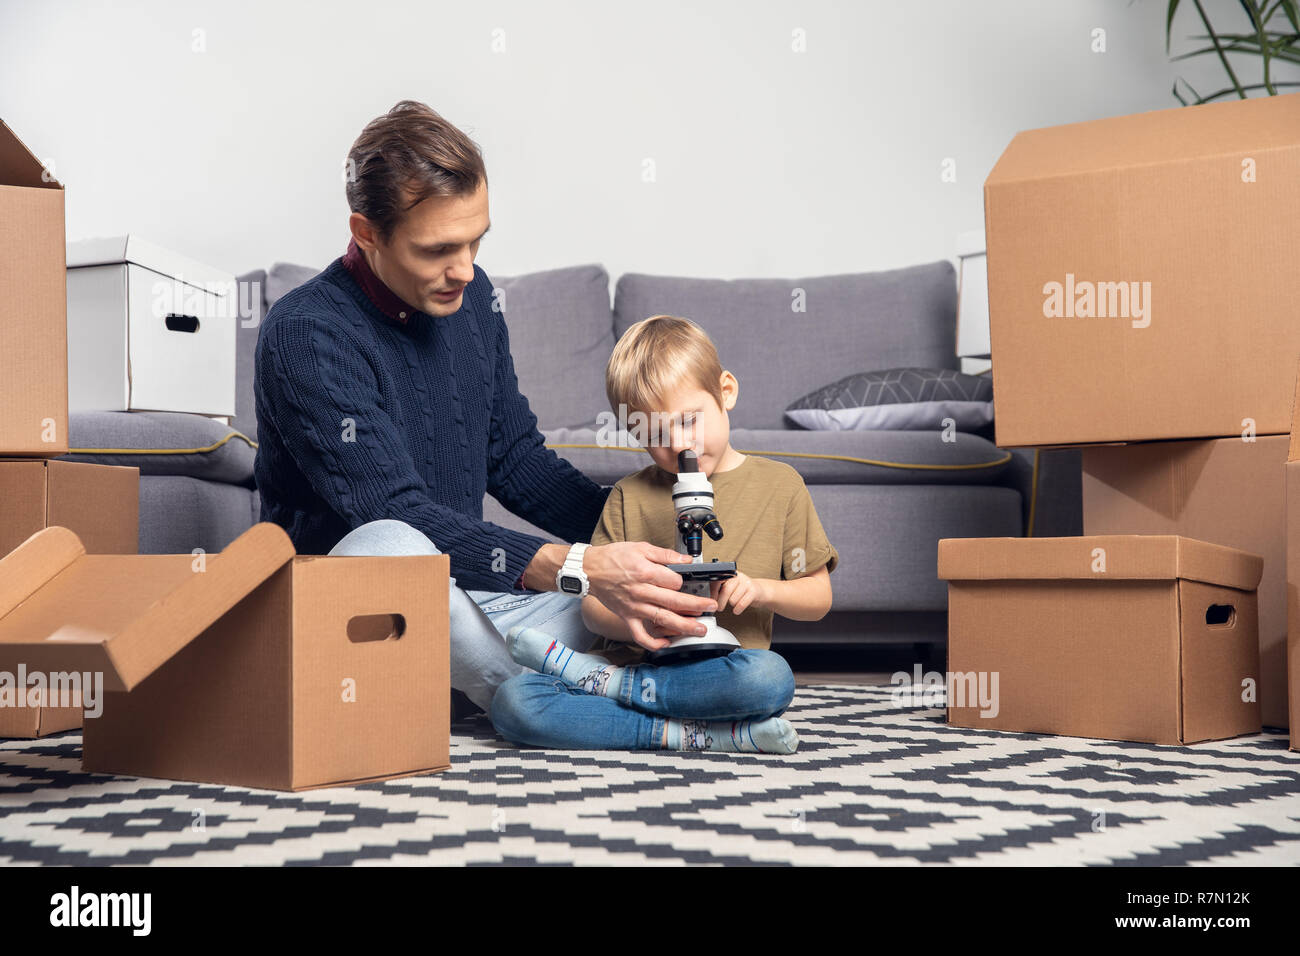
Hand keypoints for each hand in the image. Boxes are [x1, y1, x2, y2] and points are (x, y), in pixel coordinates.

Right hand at [584, 541, 717, 650]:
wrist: (589, 570)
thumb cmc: (613, 558)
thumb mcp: (640, 548)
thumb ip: (665, 554)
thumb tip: (686, 559)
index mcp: (646, 573)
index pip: (674, 581)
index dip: (685, 581)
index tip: (690, 582)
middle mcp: (642, 592)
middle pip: (674, 602)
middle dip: (697, 606)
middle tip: (712, 608)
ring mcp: (635, 607)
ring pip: (663, 619)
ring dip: (684, 626)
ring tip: (700, 630)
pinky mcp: (627, 617)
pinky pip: (640, 635)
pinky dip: (653, 642)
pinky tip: (666, 643)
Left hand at [709, 571, 767, 614]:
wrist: (760, 591)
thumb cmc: (741, 590)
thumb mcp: (729, 586)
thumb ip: (719, 588)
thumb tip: (706, 598)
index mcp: (729, 573)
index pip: (717, 580)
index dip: (713, 591)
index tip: (710, 600)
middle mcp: (738, 576)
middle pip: (725, 590)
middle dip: (720, 602)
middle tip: (719, 607)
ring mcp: (746, 583)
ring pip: (733, 599)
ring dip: (731, 605)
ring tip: (732, 604)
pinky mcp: (753, 591)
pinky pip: (742, 603)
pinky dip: (737, 609)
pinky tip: (736, 610)